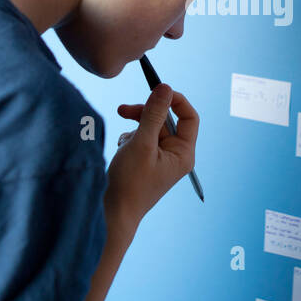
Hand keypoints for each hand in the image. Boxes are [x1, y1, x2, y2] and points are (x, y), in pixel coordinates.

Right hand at [104, 83, 198, 236]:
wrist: (112, 213)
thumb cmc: (129, 183)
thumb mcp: (141, 143)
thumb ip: (153, 114)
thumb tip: (165, 88)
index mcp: (183, 153)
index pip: (189, 117)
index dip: (175, 101)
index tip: (156, 91)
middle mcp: (175, 155)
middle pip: (165, 120)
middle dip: (144, 114)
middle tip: (123, 110)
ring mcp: (160, 159)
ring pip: (150, 128)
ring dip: (134, 129)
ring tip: (122, 144)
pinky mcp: (145, 162)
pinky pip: (140, 139)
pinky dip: (129, 140)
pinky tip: (121, 151)